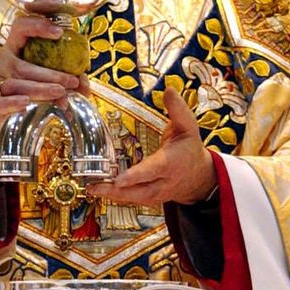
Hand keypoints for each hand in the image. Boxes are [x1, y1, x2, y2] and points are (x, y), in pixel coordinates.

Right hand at [0, 14, 84, 162]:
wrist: (3, 121)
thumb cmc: (29, 93)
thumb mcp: (46, 80)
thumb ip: (65, 78)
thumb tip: (84, 84)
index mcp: (16, 49)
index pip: (21, 27)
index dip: (38, 25)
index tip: (60, 32)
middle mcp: (3, 61)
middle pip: (23, 65)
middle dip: (51, 74)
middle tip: (72, 81)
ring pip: (16, 84)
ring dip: (41, 89)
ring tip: (61, 94)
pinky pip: (1, 101)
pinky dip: (14, 102)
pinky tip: (26, 103)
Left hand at [89, 90, 216, 206]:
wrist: (197, 176)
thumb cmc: (189, 149)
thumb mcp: (188, 126)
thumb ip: (178, 109)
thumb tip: (168, 89)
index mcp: (171, 163)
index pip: (154, 170)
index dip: (137, 175)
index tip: (120, 178)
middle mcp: (163, 182)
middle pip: (140, 190)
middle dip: (117, 190)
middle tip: (96, 186)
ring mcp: (156, 193)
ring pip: (134, 198)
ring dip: (112, 195)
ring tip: (92, 188)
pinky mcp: (149, 199)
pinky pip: (132, 200)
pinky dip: (115, 197)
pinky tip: (99, 191)